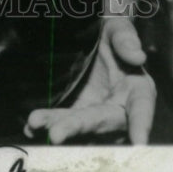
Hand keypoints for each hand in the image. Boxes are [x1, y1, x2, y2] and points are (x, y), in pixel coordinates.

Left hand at [24, 16, 155, 143]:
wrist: (91, 39)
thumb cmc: (111, 35)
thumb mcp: (118, 28)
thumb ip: (125, 38)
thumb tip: (138, 55)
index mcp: (138, 91)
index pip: (142, 108)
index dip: (141, 125)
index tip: (139, 142)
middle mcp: (118, 110)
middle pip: (101, 122)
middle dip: (79, 128)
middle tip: (57, 134)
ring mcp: (95, 115)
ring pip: (79, 127)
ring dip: (58, 127)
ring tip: (35, 123)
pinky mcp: (76, 114)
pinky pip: (62, 123)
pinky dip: (47, 125)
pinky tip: (30, 128)